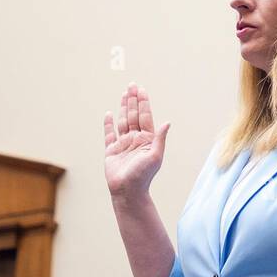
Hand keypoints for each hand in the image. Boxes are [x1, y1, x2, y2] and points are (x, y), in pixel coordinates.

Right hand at [104, 82, 169, 198]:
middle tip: (132, 85)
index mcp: (147, 139)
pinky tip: (110, 114)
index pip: (145, 116)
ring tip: (124, 94)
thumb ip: (160, 138)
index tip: (141, 89)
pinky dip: (108, 124)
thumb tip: (168, 122)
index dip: (143, 102)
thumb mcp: (155, 156)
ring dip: (124, 107)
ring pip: (123, 121)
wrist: (128, 191)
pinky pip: (109, 134)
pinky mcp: (111, 150)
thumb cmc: (143, 176)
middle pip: (134, 115)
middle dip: (133, 100)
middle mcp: (135, 139)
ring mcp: (123, 144)